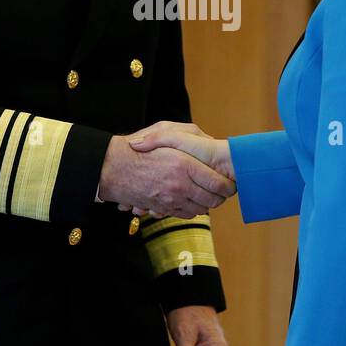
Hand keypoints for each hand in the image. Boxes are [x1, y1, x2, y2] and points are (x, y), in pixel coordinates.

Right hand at [98, 133, 233, 218]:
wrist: (114, 168)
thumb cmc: (140, 148)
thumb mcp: (165, 131)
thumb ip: (191, 133)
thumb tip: (211, 140)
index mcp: (184, 164)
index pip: (218, 183)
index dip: (228, 185)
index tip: (230, 182)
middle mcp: (180, 185)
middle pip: (213, 200)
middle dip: (221, 196)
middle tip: (222, 189)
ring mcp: (171, 200)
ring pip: (201, 209)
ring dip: (207, 203)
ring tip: (207, 193)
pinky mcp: (163, 209)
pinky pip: (186, 215)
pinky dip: (193, 210)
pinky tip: (192, 199)